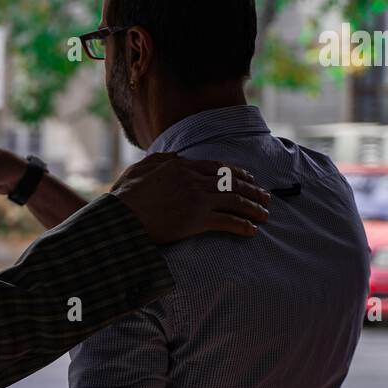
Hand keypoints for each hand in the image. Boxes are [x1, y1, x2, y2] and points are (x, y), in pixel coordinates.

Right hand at [111, 152, 270, 243]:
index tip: (249, 178)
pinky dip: (242, 225)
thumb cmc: (125, 197)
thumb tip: (176, 157)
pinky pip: (227, 221)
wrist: (121, 219)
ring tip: (265, 215)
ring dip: (254, 208)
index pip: (217, 168)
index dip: (237, 173)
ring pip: (235, 201)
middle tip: (266, 196)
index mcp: (181, 167)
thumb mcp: (140, 169)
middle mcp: (193, 180)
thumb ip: (160, 160)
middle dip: (253, 190)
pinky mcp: (197, 220)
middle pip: (231, 183)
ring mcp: (197, 200)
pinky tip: (251, 230)